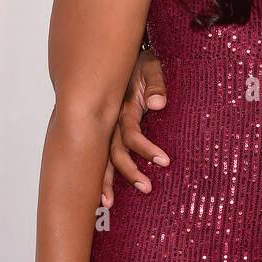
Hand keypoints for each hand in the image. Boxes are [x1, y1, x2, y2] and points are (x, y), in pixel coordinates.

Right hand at [101, 49, 168, 204]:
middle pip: (114, 151)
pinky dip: (97, 173)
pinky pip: (98, 155)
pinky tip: (96, 193)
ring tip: (109, 204)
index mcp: (122, 107)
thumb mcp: (151, 67)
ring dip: (105, 180)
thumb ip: (156, 85)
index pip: (132, 133)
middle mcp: (110, 120)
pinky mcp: (104, 130)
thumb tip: (158, 104)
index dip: (146, 148)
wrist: (120, 57)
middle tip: (146, 188)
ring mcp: (105, 127)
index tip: (165, 162)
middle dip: (127, 172)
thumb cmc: (140, 62)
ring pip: (101, 157)